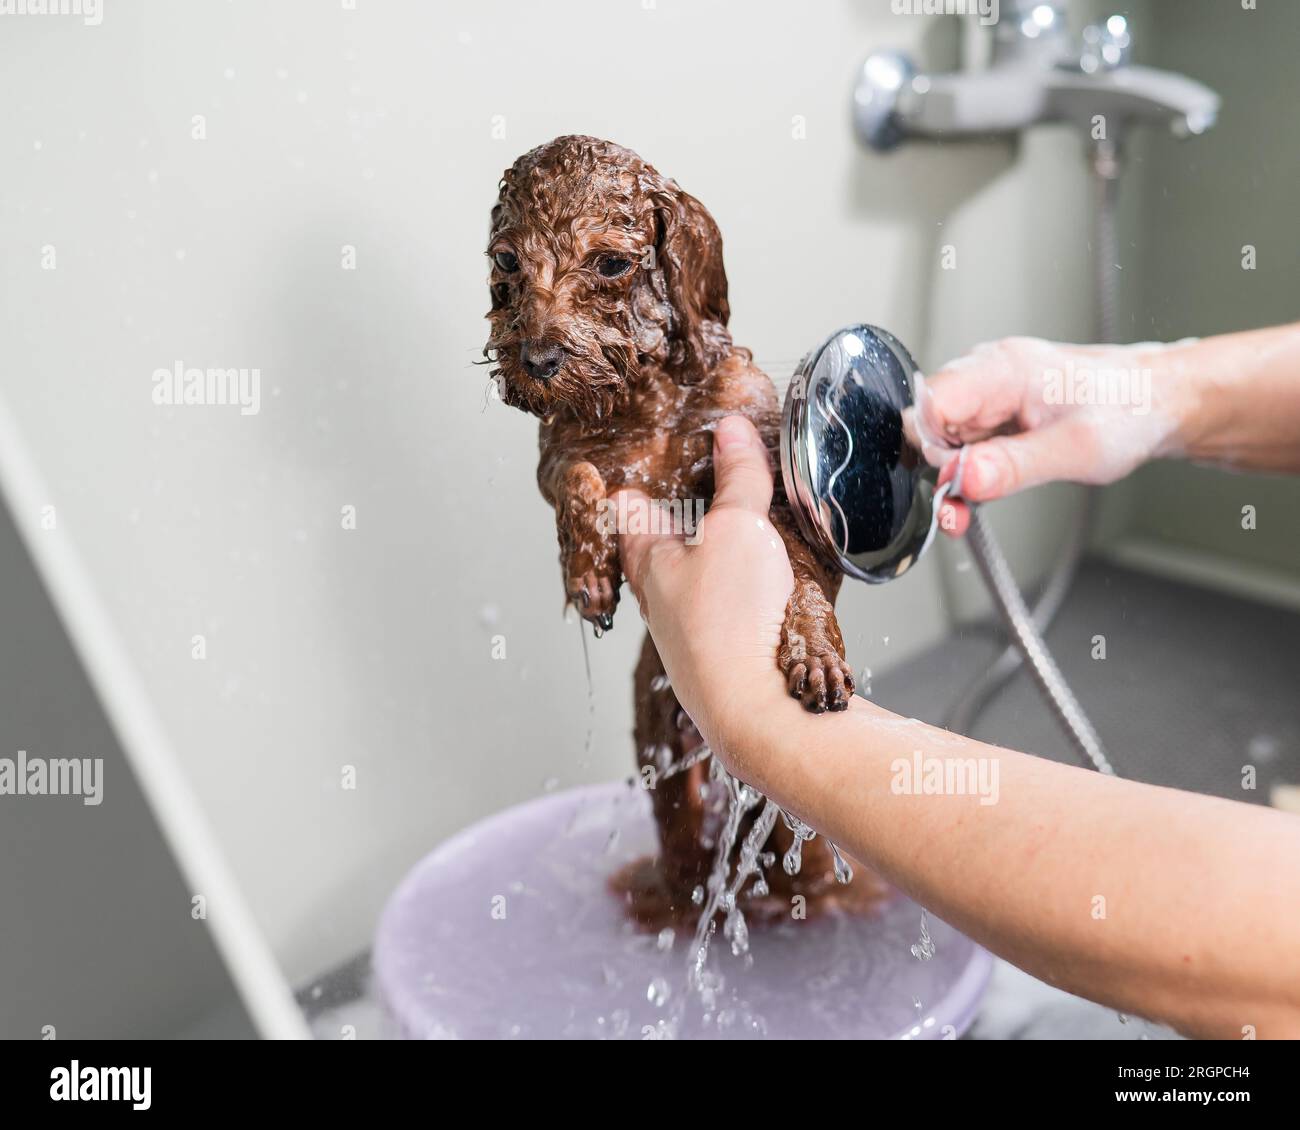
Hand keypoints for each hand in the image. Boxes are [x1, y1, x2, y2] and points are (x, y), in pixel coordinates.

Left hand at [612, 416, 793, 765]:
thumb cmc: (734, 620)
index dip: (634, 492)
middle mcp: (662, 605)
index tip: (635, 479)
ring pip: (695, 592)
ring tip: (738, 544)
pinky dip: (741, 602)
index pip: (629, 517)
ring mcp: (692, 640)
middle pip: (661, 555)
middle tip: (693, 503)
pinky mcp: (726, 665)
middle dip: (675, 529)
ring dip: (712, 568)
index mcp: (649, 564)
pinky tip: (767, 598)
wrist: (761, 711)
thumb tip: (732, 430)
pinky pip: (729, 621)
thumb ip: (738, 478)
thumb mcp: (739, 526)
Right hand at [917, 337, 1185, 536]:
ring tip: (982, 498)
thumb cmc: (1128, 411)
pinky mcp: (994, 413)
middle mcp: (987, 374)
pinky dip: (970, 473)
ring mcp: (989, 394)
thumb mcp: (1074, 450)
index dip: (937, 448)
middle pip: (929, 422)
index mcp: (1002, 370)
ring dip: (956, 476)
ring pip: (942, 438)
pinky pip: (963, 444)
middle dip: (942, 468)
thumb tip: (963, 479)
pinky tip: (985, 490)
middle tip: (969, 499)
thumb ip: (1013, 467)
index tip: (961, 478)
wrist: (1158, 402)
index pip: (930, 404)